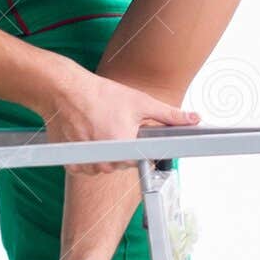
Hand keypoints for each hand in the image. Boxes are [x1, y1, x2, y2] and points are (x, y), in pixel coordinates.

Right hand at [45, 70, 199, 174]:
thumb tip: (194, 119)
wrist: (65, 91)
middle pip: (121, 165)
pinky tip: (87, 137)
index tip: (129, 133)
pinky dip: (88, 157)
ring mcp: (86, 164)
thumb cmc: (101, 95)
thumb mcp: (140, 102)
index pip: (139, 161)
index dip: (136, 147)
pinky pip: (87, 167)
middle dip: (120, 148)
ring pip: (104, 167)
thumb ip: (169, 115)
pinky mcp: (71, 164)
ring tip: (99, 129)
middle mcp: (104, 160)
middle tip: (113, 125)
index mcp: (123, 148)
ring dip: (104, 154)